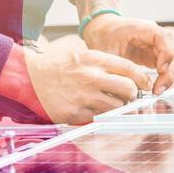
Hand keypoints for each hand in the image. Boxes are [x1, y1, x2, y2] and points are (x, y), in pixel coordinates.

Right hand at [19, 45, 153, 125]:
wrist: (29, 77)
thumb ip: (104, 63)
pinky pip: (98, 118)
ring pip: (116, 107)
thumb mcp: (81, 54)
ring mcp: (84, 97)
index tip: (144, 84)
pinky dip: (100, 116)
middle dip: (134, 94)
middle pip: (128, 89)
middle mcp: (91, 78)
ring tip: (111, 104)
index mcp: (94, 60)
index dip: (142, 78)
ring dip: (119, 108)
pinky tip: (94, 110)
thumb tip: (128, 75)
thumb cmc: (57, 65)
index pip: (130, 69)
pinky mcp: (75, 113)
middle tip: (131, 96)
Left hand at [80, 14, 173, 94]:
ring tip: (157, 91)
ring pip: (171, 62)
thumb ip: (116, 66)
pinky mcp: (153, 55)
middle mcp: (153, 36)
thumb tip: (124, 85)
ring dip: (167, 77)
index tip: (161, 70)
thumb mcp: (105, 49)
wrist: (101, 30)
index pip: (162, 37)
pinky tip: (155, 88)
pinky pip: (165, 67)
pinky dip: (163, 78)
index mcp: (143, 28)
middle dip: (168, 72)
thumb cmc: (103, 34)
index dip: (165, 54)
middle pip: (171, 52)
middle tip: (158, 89)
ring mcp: (155, 46)